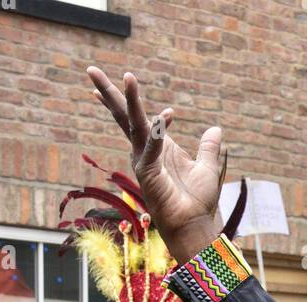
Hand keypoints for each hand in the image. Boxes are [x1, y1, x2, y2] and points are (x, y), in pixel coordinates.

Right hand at [86, 68, 220, 263]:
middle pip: (124, 116)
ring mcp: (144, 161)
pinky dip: (160, 131)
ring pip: (134, 124)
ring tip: (128, 76)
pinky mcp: (148, 173)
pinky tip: (168, 115)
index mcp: (159, 147)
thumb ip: (208, 147)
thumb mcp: (207, 168)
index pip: (137, 118)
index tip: (119, 78)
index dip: (127, 99)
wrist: (193, 226)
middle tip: (90, 69)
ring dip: (131, 101)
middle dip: (109, 92)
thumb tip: (216, 129)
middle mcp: (146, 151)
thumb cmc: (197, 202)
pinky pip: (154, 147)